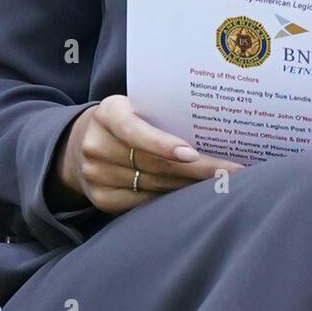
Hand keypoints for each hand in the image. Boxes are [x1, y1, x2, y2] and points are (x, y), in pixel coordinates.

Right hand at [49, 94, 246, 216]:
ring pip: (153, 186)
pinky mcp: (101, 199)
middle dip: (197, 170)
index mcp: (108, 113)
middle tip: (231, 171)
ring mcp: (96, 175)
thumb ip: (160, 113)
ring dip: (189, 187)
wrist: (79, 144)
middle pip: (153, 164)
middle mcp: (96, 145)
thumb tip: (213, 125)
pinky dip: (170, 200)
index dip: (163, 144)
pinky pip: (143, 203)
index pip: (135, 131)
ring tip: (222, 184)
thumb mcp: (134, 107)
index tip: (193, 154)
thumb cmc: (126, 120)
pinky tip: (193, 197)